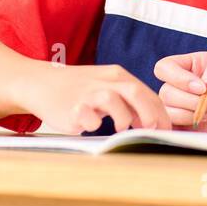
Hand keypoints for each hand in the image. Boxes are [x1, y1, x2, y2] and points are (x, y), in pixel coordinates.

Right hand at [20, 62, 170, 134]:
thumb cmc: (79, 89)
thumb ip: (129, 101)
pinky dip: (93, 123)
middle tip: (152, 130)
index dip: (160, 112)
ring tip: (121, 127)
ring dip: (123, 117)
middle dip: (149, 113)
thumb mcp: (107, 87)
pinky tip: (91, 126)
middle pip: (135, 92)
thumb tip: (153, 121)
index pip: (147, 93)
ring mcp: (87, 93)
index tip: (166, 129)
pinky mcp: (71, 107)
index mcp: (117, 75)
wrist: (40, 83)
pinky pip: (86, 116)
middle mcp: (104, 81)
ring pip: (112, 99)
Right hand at [155, 44, 206, 130]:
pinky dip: (184, 128)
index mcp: (200, 66)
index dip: (177, 77)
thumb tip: (204, 77)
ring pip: (168, 111)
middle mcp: (192, 87)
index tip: (203, 86)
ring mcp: (193, 110)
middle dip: (190, 99)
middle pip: (165, 91)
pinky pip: (174, 130)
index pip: (167, 67)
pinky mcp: (197, 131)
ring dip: (191, 113)